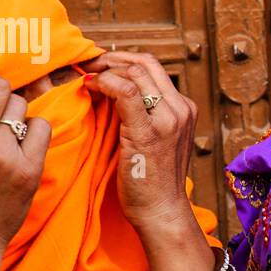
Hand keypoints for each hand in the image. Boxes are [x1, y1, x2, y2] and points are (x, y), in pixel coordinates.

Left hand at [81, 52, 198, 232]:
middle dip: (112, 59)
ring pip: (136, 71)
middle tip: (88, 66)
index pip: (153, 68)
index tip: (100, 66)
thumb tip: (113, 94)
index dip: (123, 60)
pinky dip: (104, 83)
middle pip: (146, 63)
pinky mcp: (149, 130)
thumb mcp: (154, 141)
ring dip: (106, 69)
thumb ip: (143, 116)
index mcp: (184, 109)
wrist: (161, 211)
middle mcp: (180, 109)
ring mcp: (168, 119)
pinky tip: (90, 89)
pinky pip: (124, 91)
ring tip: (87, 77)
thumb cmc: (151, 182)